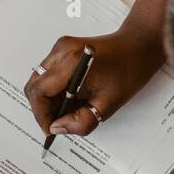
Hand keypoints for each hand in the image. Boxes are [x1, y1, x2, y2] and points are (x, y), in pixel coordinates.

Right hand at [23, 27, 161, 137]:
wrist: (138, 45)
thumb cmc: (129, 70)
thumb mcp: (108, 104)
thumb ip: (81, 122)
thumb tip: (57, 127)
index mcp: (71, 63)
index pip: (39, 92)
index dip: (41, 115)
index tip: (51, 128)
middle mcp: (61, 51)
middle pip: (34, 86)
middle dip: (43, 109)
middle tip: (59, 122)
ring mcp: (60, 48)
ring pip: (39, 81)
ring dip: (48, 100)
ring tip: (69, 110)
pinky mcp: (62, 49)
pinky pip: (47, 74)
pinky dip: (54, 90)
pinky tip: (72, 97)